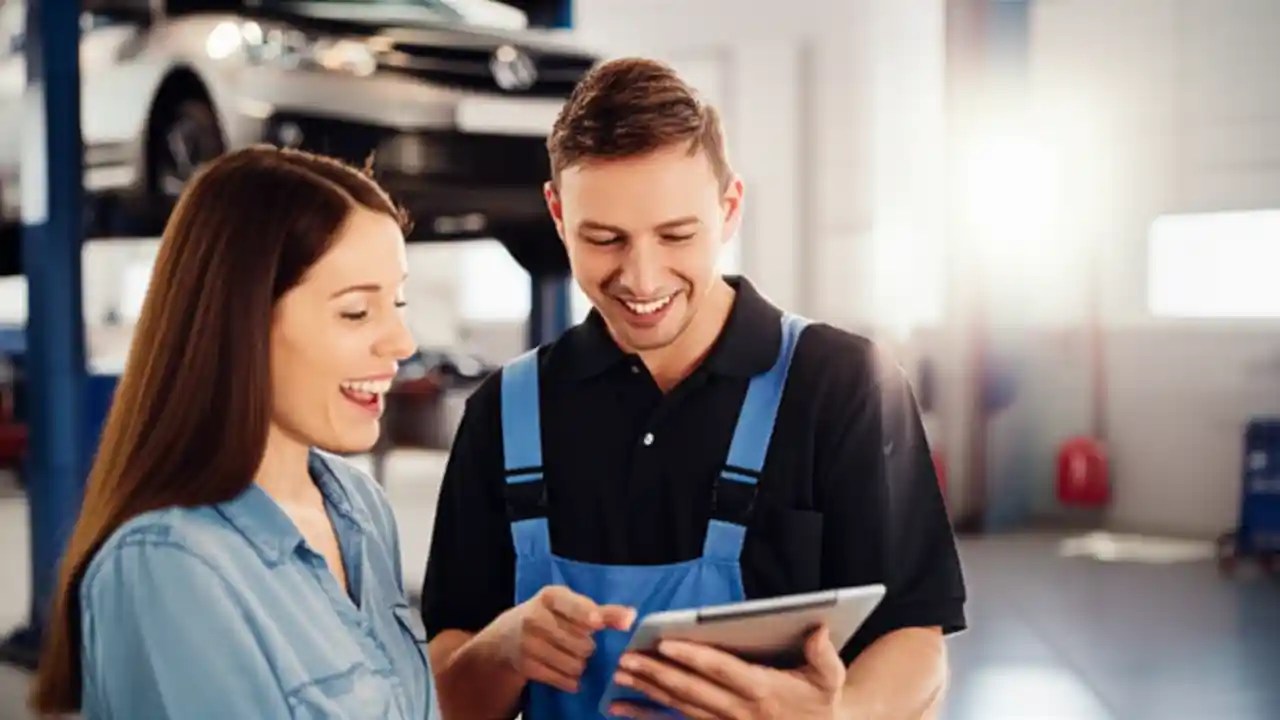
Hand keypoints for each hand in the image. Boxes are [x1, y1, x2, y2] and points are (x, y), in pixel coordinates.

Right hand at [497, 585, 634, 693]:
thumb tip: (632, 617)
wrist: (508, 637)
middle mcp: (535, 617)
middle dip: (589, 646)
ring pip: (574, 663)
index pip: (571, 605)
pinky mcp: (526, 666)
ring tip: (575, 656)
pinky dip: (572, 679)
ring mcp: (528, 643)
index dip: (586, 615)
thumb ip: (604, 612)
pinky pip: (562, 679)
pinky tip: (569, 671)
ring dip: (582, 665)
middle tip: (583, 644)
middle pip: (581, 641)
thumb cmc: (551, 616)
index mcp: (550, 596)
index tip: (597, 622)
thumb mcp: (572, 607)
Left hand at [609, 624, 845, 719]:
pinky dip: (648, 716)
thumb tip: (818, 629)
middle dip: (657, 674)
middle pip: (691, 689)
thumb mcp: (831, 677)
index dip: (692, 656)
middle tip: (627, 659)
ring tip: (620, 677)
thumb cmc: (822, 700)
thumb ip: (824, 654)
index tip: (665, 643)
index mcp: (763, 690)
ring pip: (680, 706)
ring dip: (648, 692)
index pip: (720, 669)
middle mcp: (739, 710)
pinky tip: (622, 708)